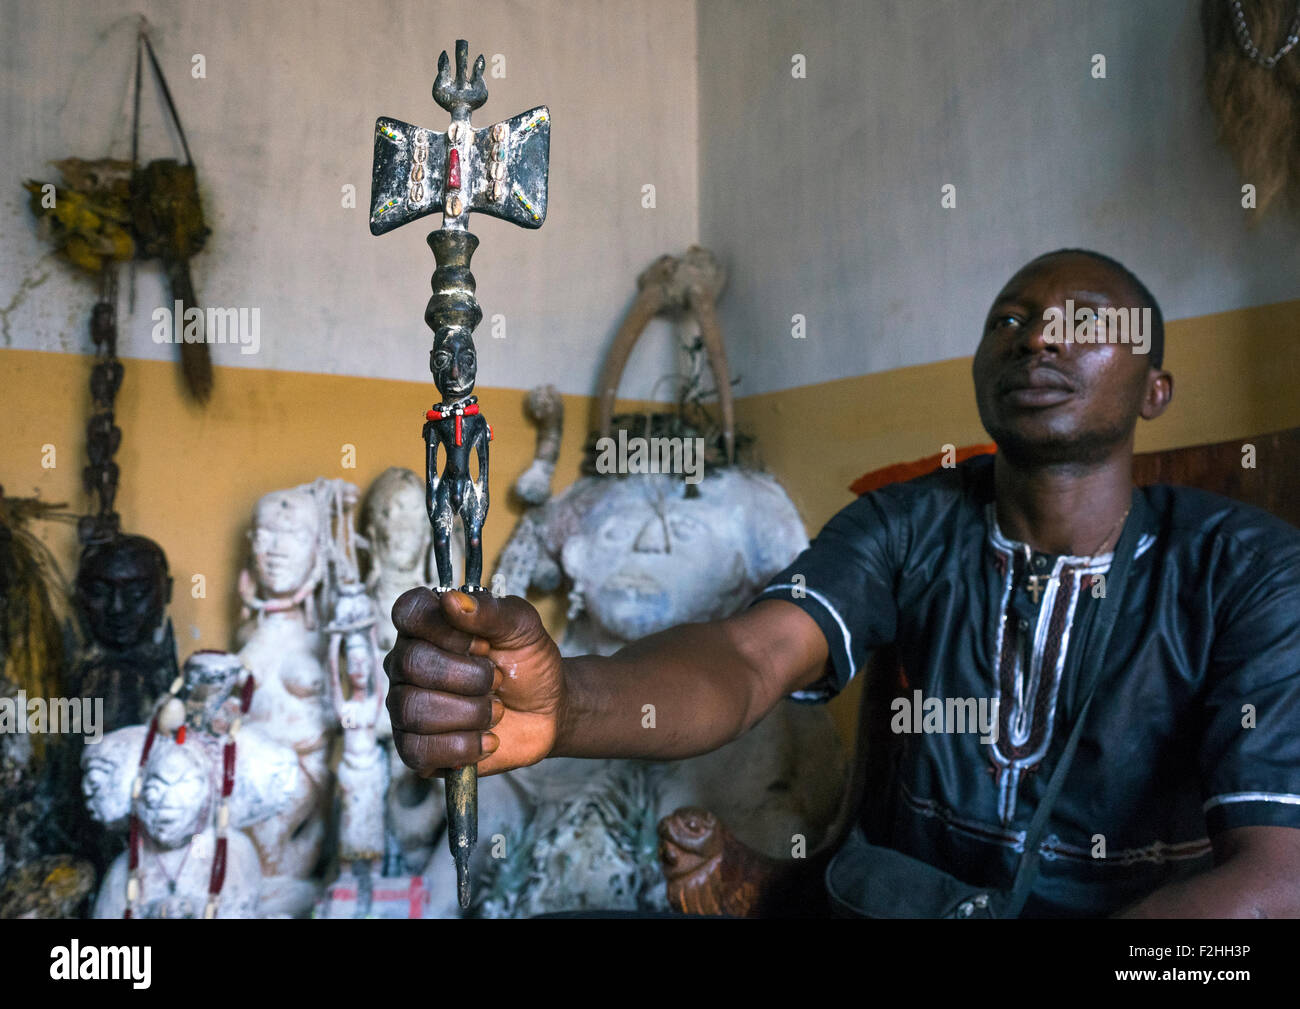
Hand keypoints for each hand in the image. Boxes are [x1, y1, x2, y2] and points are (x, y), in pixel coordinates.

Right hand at [385, 588, 564, 775]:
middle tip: (498, 681)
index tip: (483, 644)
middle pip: (412, 663)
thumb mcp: (522, 628)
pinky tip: (486, 739)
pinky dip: (462, 747)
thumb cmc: (527, 664)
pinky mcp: (415, 747)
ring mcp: (406, 705)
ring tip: (496, 711)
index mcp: (427, 626)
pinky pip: (417, 750)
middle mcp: (407, 663)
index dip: (446, 630)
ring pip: (413, 709)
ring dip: (470, 713)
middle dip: (469, 677)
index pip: (408, 612)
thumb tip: (450, 600)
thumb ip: (490, 611)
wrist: (547, 712)